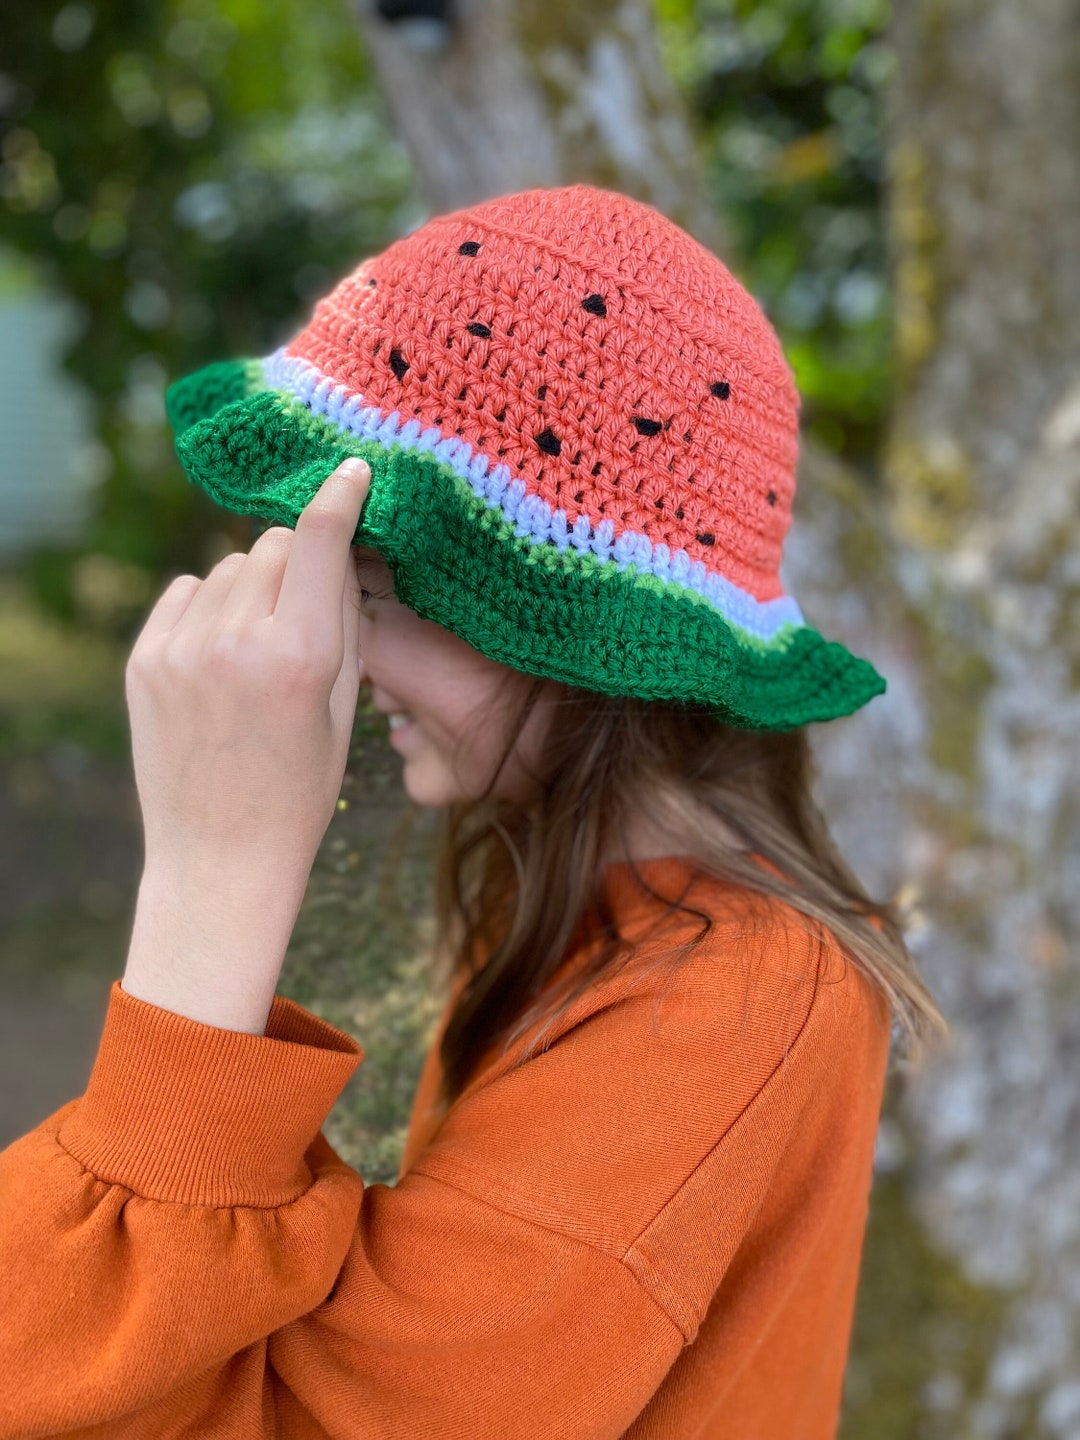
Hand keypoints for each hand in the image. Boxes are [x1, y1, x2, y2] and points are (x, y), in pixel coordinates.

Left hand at [125, 457, 370, 891]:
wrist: (220, 855)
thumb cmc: (299, 790)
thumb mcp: (344, 709)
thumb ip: (341, 622)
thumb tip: (335, 552)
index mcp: (301, 655)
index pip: (319, 538)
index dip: (339, 496)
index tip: (351, 472)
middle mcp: (237, 641)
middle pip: (274, 546)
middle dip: (297, 564)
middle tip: (304, 616)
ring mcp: (182, 649)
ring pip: (230, 568)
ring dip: (252, 589)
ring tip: (257, 652)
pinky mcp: (144, 660)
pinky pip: (186, 593)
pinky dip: (210, 609)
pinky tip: (220, 660)